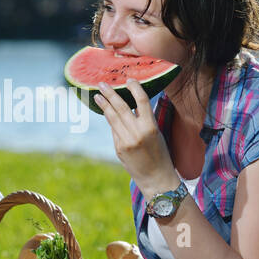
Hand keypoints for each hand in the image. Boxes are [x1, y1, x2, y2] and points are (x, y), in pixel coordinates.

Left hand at [93, 79, 178, 194]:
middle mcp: (137, 133)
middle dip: (110, 94)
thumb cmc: (161, 155)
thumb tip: (130, 106)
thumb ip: (144, 120)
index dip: (134, 88)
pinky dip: (111, 121)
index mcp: (151, 127)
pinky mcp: (119, 148)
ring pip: (113, 118)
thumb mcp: (157, 134)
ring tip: (97, 96)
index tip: (129, 80)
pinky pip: (114, 130)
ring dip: (104, 105)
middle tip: (102, 84)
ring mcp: (125, 141)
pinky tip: (106, 113)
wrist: (156, 179)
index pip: (141, 100)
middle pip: (121, 107)